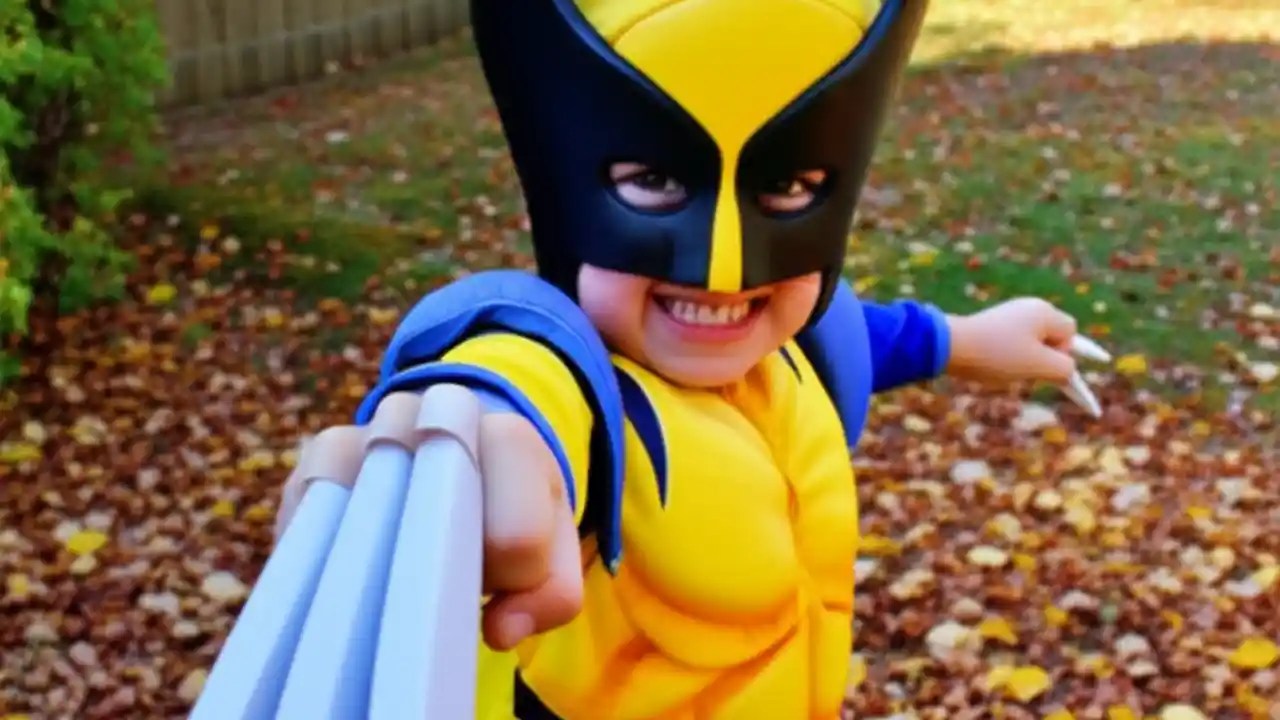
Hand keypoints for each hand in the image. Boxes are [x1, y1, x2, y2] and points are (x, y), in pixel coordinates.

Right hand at [275, 388, 582, 651]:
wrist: (460, 446)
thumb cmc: (507, 511)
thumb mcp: (551, 549)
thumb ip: (551, 596)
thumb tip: (500, 631)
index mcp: (510, 437)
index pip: (515, 536)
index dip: (511, 583)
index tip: (500, 591)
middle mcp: (440, 415)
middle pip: (437, 511)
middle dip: (440, 569)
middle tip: (439, 600)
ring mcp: (377, 427)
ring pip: (369, 505)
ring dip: (381, 561)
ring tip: (396, 583)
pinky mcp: (322, 452)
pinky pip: (312, 506)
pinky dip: (326, 551)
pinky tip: (345, 575)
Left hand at [945, 298, 1112, 415]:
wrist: (948, 345)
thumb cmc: (997, 355)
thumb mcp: (1039, 366)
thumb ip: (1064, 369)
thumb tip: (1067, 370)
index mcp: (1043, 313)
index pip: (1071, 334)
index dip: (1072, 353)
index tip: (1099, 362)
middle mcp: (1027, 308)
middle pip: (1053, 337)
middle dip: (1048, 357)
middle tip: (1030, 370)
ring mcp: (1008, 315)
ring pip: (1032, 343)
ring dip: (1028, 360)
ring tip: (1006, 368)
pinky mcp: (990, 325)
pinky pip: (1012, 344)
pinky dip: (1011, 357)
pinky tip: (994, 365)